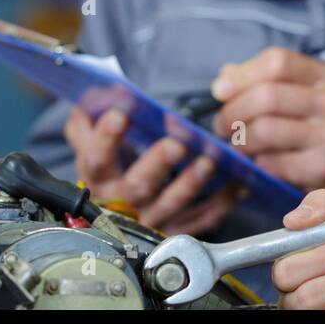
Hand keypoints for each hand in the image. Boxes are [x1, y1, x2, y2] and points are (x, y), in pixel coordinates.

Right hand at [64, 107, 242, 234]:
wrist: (118, 209)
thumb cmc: (112, 166)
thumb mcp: (92, 144)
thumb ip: (87, 120)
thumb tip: (93, 93)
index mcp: (98, 178)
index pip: (97, 159)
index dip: (106, 138)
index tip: (120, 114)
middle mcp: (121, 202)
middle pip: (137, 186)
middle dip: (157, 163)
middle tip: (176, 144)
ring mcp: (150, 219)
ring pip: (171, 204)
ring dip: (191, 182)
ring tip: (209, 161)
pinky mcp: (176, 230)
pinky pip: (201, 219)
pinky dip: (221, 202)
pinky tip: (237, 184)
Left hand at [210, 47, 324, 203]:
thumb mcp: (308, 92)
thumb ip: (266, 80)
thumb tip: (224, 80)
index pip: (279, 62)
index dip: (242, 75)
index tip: (222, 91)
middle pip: (267, 97)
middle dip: (233, 111)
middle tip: (223, 124)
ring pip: (264, 131)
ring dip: (239, 141)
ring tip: (237, 144)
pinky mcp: (322, 169)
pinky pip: (271, 164)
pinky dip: (255, 164)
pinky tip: (258, 162)